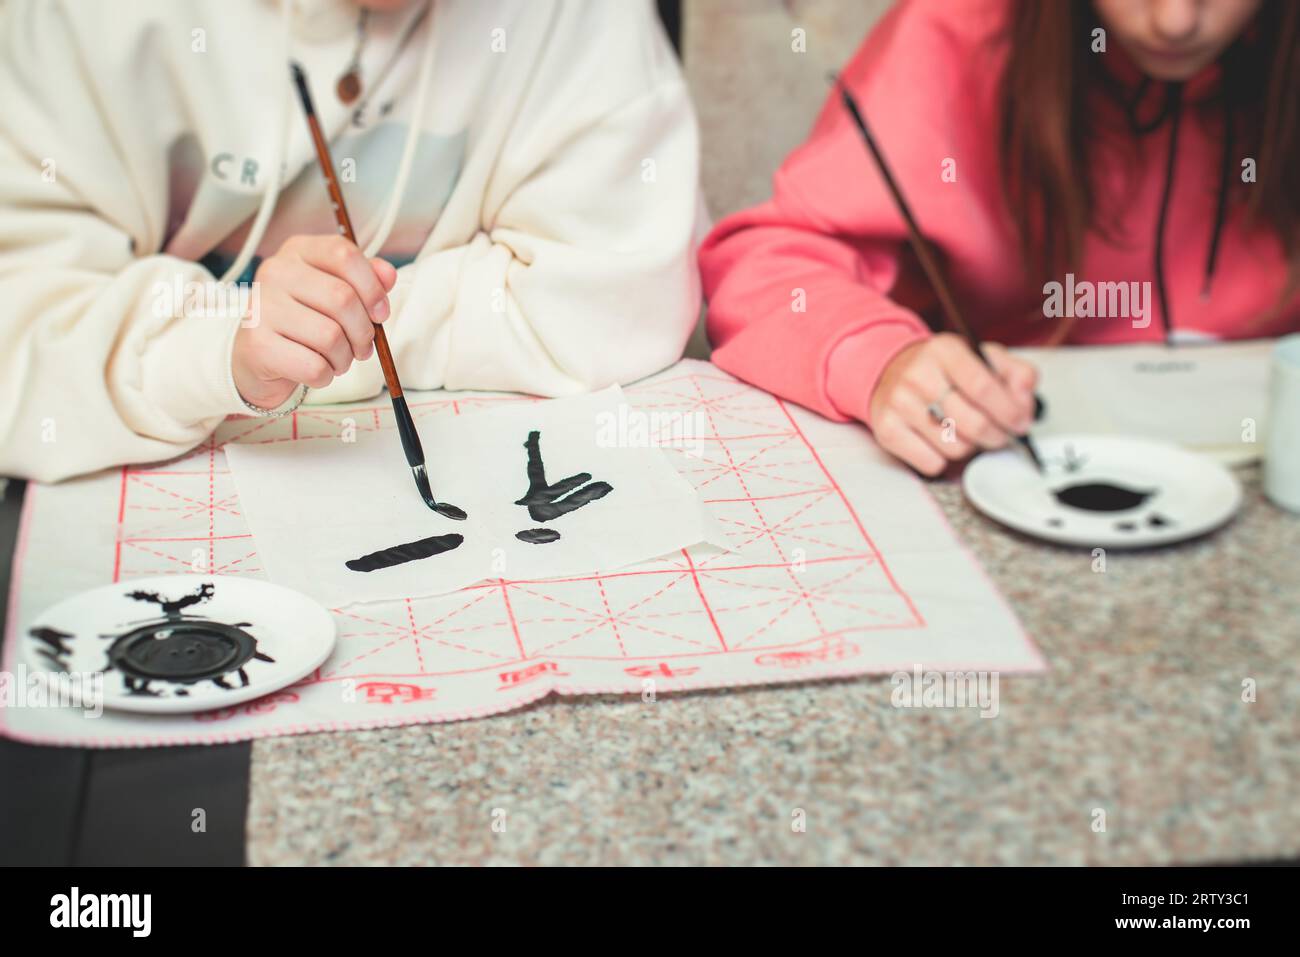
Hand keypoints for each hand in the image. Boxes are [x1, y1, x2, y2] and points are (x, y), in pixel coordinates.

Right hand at [232, 234, 398, 409]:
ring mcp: (261, 307)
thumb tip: (388, 274)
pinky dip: (326, 376)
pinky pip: (314, 366)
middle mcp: (275, 272)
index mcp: (297, 251)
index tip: (380, 313)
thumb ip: (365, 280)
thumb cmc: (304, 322)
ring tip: (338, 359)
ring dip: (345, 358)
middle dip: (364, 332)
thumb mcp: (334, 292)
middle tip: (362, 347)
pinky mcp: (258, 344)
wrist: (257, 357)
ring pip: (331, 336)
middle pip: (342, 299)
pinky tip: (318, 370)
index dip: (372, 288)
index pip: (344, 255)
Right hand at [868, 332, 1037, 475]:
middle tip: (1000, 435)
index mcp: (945, 350)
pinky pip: (931, 463)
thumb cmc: (941, 370)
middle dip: (996, 436)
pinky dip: (942, 459)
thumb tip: (1025, 401)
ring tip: (965, 433)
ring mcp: (899, 403)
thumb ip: (1015, 374)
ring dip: (969, 447)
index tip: (1020, 423)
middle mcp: (918, 374)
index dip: (1009, 411)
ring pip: (954, 448)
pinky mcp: (886, 429)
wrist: (890, 372)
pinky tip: (939, 441)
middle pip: (973, 423)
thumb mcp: (980, 358)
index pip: (983, 387)